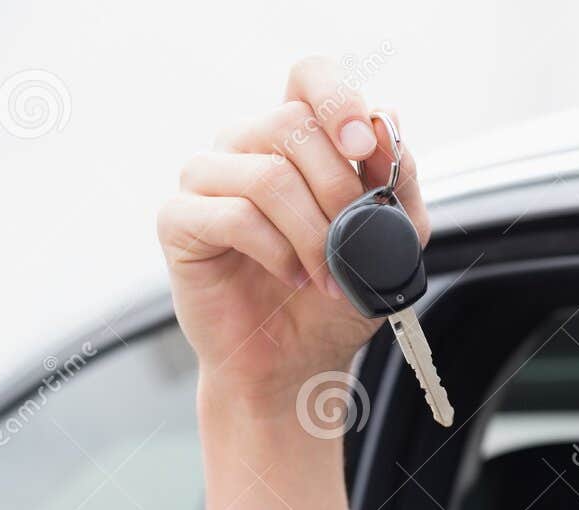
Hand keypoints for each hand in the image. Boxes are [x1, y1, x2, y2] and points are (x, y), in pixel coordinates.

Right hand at [157, 56, 430, 407]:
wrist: (300, 363)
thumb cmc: (338, 301)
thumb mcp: (393, 243)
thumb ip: (398, 183)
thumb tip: (385, 120)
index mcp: (297, 142)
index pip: (310, 77)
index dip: (337, 99)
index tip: (362, 145)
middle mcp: (246, 148)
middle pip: (292, 125)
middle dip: (339, 192)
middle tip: (351, 244)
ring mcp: (207, 180)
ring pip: (267, 173)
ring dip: (312, 234)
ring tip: (326, 275)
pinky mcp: (180, 221)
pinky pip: (232, 214)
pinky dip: (276, 252)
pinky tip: (290, 276)